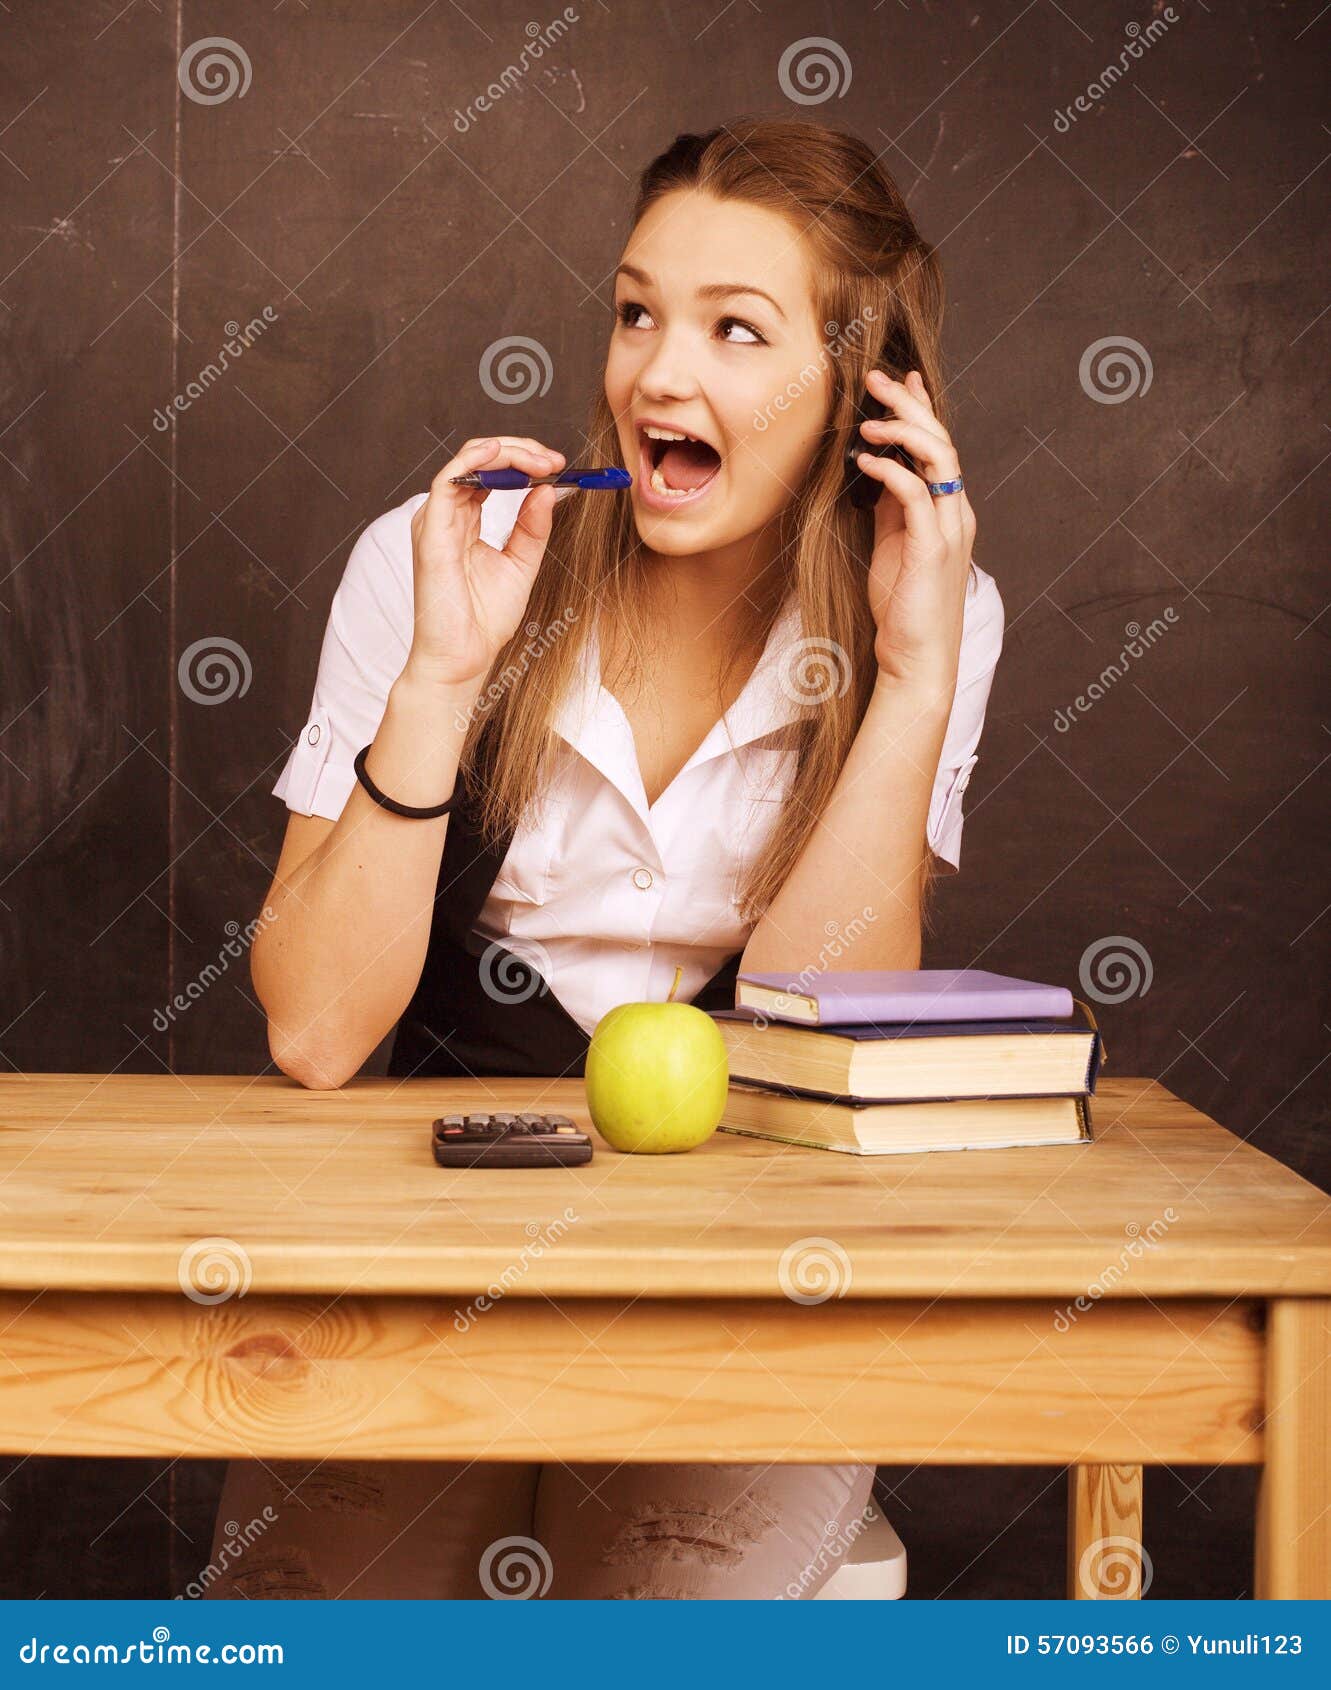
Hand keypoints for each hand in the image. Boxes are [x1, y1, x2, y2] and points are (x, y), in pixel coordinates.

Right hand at [403, 436, 565, 688]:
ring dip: (506, 453)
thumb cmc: (483, 620)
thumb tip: (548, 490)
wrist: (464, 657)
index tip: (559, 466)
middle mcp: (447, 517)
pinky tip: (500, 455)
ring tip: (540, 460)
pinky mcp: (430, 532)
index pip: (490, 474)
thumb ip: (532, 528)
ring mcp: (436, 522)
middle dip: (521, 452)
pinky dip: (474, 461)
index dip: (523, 462)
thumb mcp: (521, 565)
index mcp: (464, 523)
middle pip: (480, 462)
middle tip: (555, 461)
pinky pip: (448, 481)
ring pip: (467, 463)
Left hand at [854, 369, 976, 695]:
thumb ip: (891, 510)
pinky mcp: (932, 548)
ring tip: (869, 417)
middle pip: (940, 441)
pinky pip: (916, 495)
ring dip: (902, 430)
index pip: (938, 447)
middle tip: (878, 378)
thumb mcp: (893, 546)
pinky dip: (892, 470)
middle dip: (910, 404)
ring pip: (937, 458)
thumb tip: (877, 473)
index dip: (922, 408)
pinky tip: (866, 459)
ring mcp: (948, 529)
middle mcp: (955, 513)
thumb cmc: (902, 608)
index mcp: (947, 511)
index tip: (902, 378)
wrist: (917, 657)